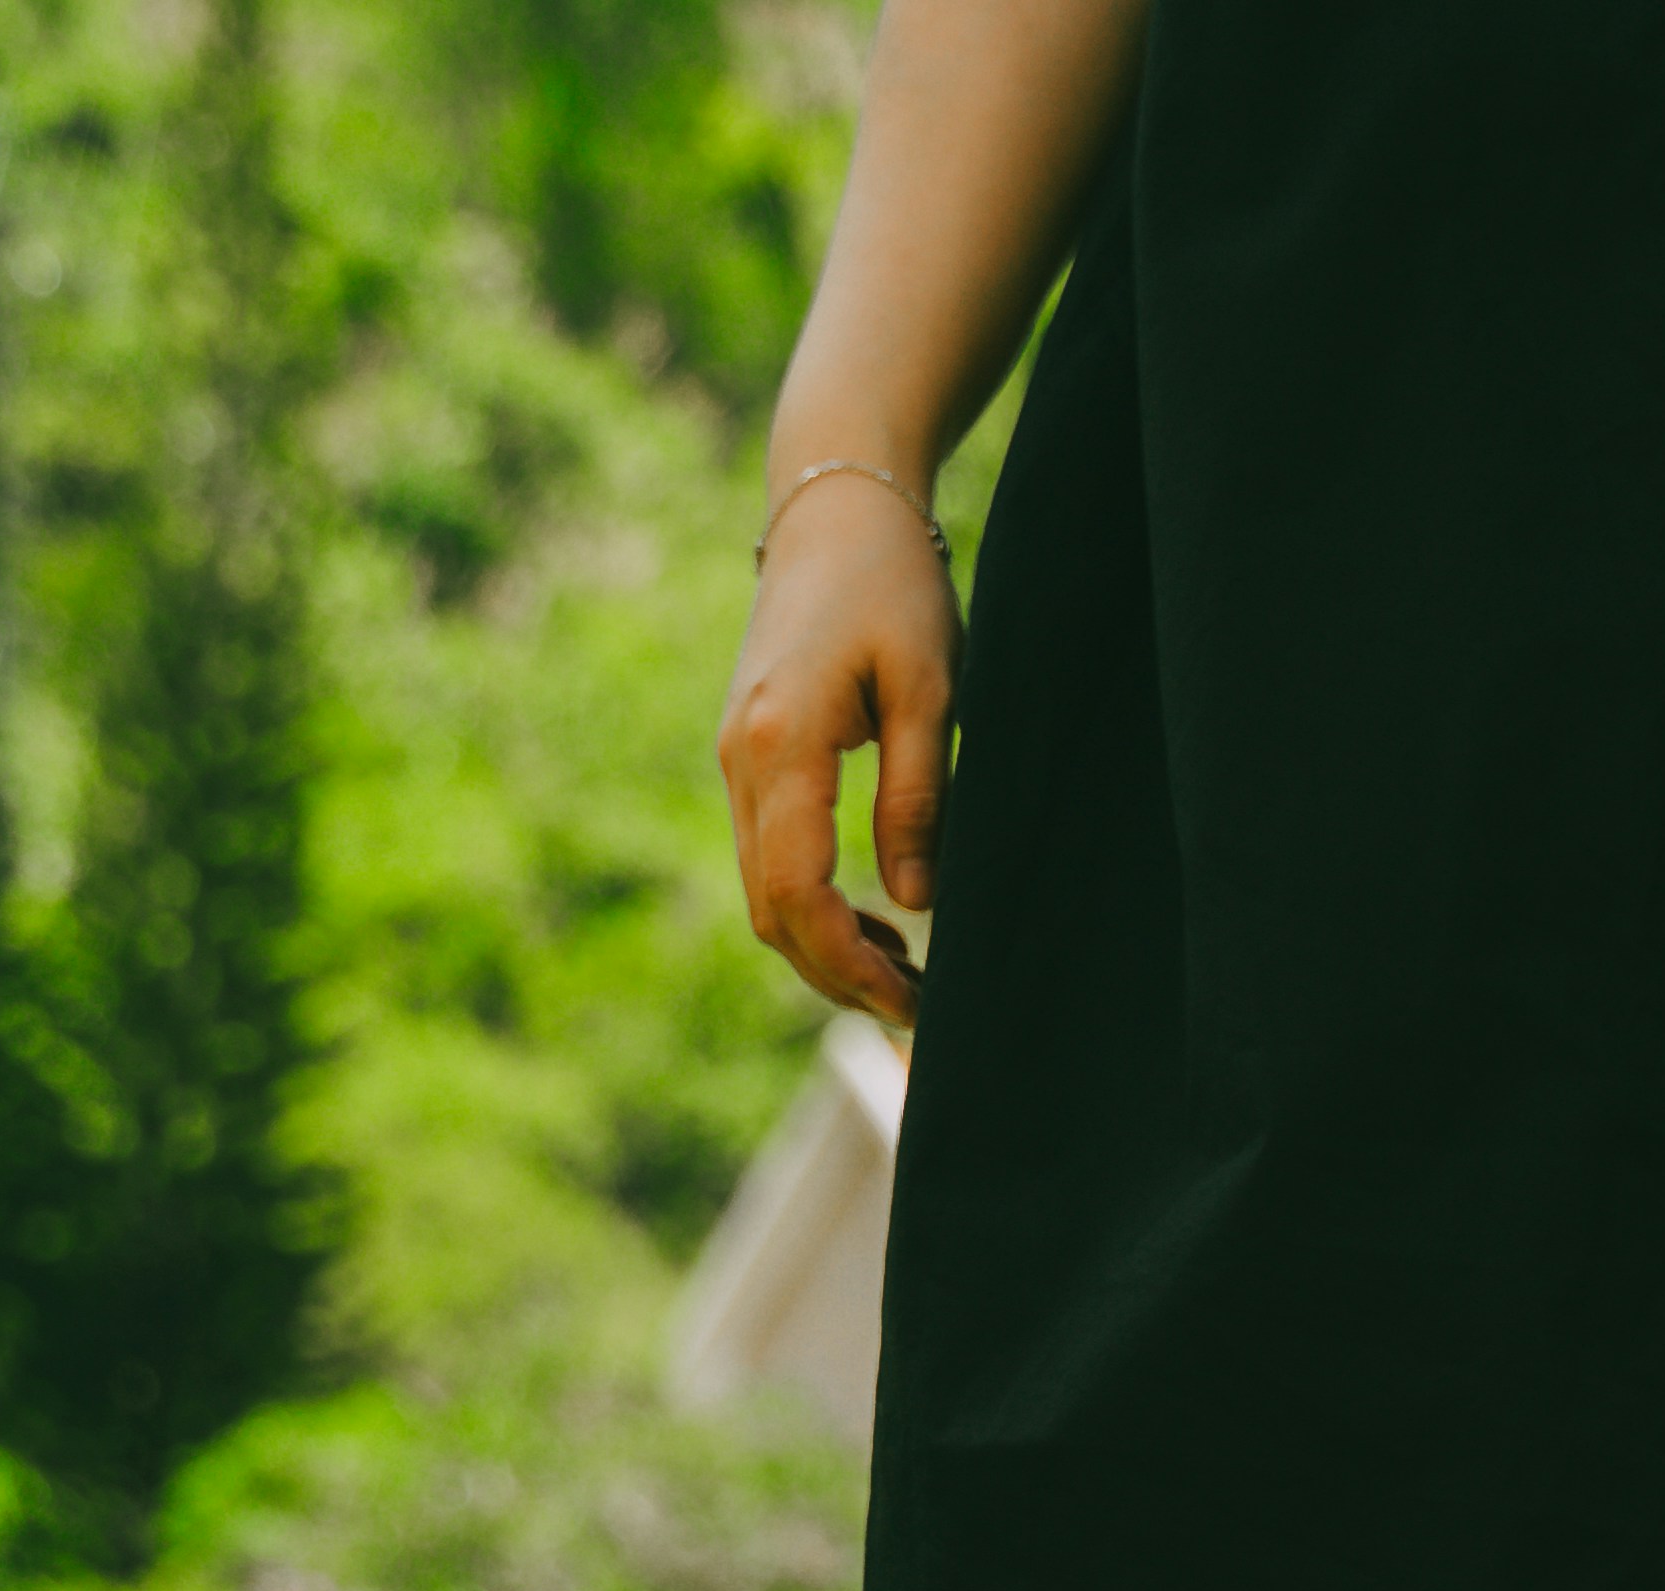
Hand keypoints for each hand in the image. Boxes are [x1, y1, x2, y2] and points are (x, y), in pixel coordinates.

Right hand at [719, 469, 951, 1022]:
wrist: (833, 507)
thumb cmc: (895, 585)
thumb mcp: (930, 688)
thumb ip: (917, 797)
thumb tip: (913, 905)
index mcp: (781, 743)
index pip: (797, 892)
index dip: (850, 963)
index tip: (914, 1000)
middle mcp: (739, 758)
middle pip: (769, 909)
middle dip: (836, 974)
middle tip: (918, 1010)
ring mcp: (734, 758)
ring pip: (762, 890)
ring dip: (824, 946)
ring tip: (905, 976)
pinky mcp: (748, 755)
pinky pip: (768, 856)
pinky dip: (813, 904)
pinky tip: (877, 921)